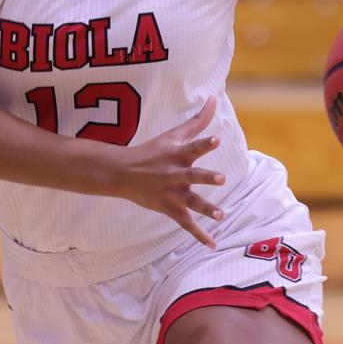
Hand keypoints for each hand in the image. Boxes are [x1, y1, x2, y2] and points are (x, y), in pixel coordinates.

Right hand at [108, 96, 226, 246]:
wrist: (122, 174)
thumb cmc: (152, 151)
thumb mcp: (173, 134)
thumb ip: (197, 120)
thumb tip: (213, 99)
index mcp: (177, 154)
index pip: (193, 147)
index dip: (205, 144)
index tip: (216, 139)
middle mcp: (175, 174)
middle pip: (193, 176)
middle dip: (206, 177)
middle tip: (221, 178)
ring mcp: (172, 193)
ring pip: (191, 202)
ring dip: (205, 208)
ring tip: (220, 215)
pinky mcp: (169, 208)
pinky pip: (186, 224)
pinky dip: (199, 235)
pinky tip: (213, 244)